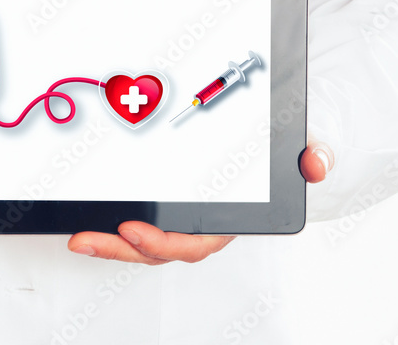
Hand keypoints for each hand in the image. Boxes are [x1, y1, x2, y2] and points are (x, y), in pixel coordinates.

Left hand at [67, 143, 333, 262]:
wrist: (284, 151)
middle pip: (160, 249)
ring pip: (144, 243)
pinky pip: (139, 226)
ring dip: (111, 245)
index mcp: (233, 221)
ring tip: (80, 238)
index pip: (197, 242)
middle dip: (123, 249)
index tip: (136, 230)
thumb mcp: (308, 149)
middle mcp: (207, 227)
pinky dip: (114, 229)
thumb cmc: (288, 157)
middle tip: (92, 237)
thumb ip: (316, 155)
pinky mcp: (170, 209)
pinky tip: (89, 222)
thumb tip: (316, 163)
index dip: (165, 243)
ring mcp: (186, 220)